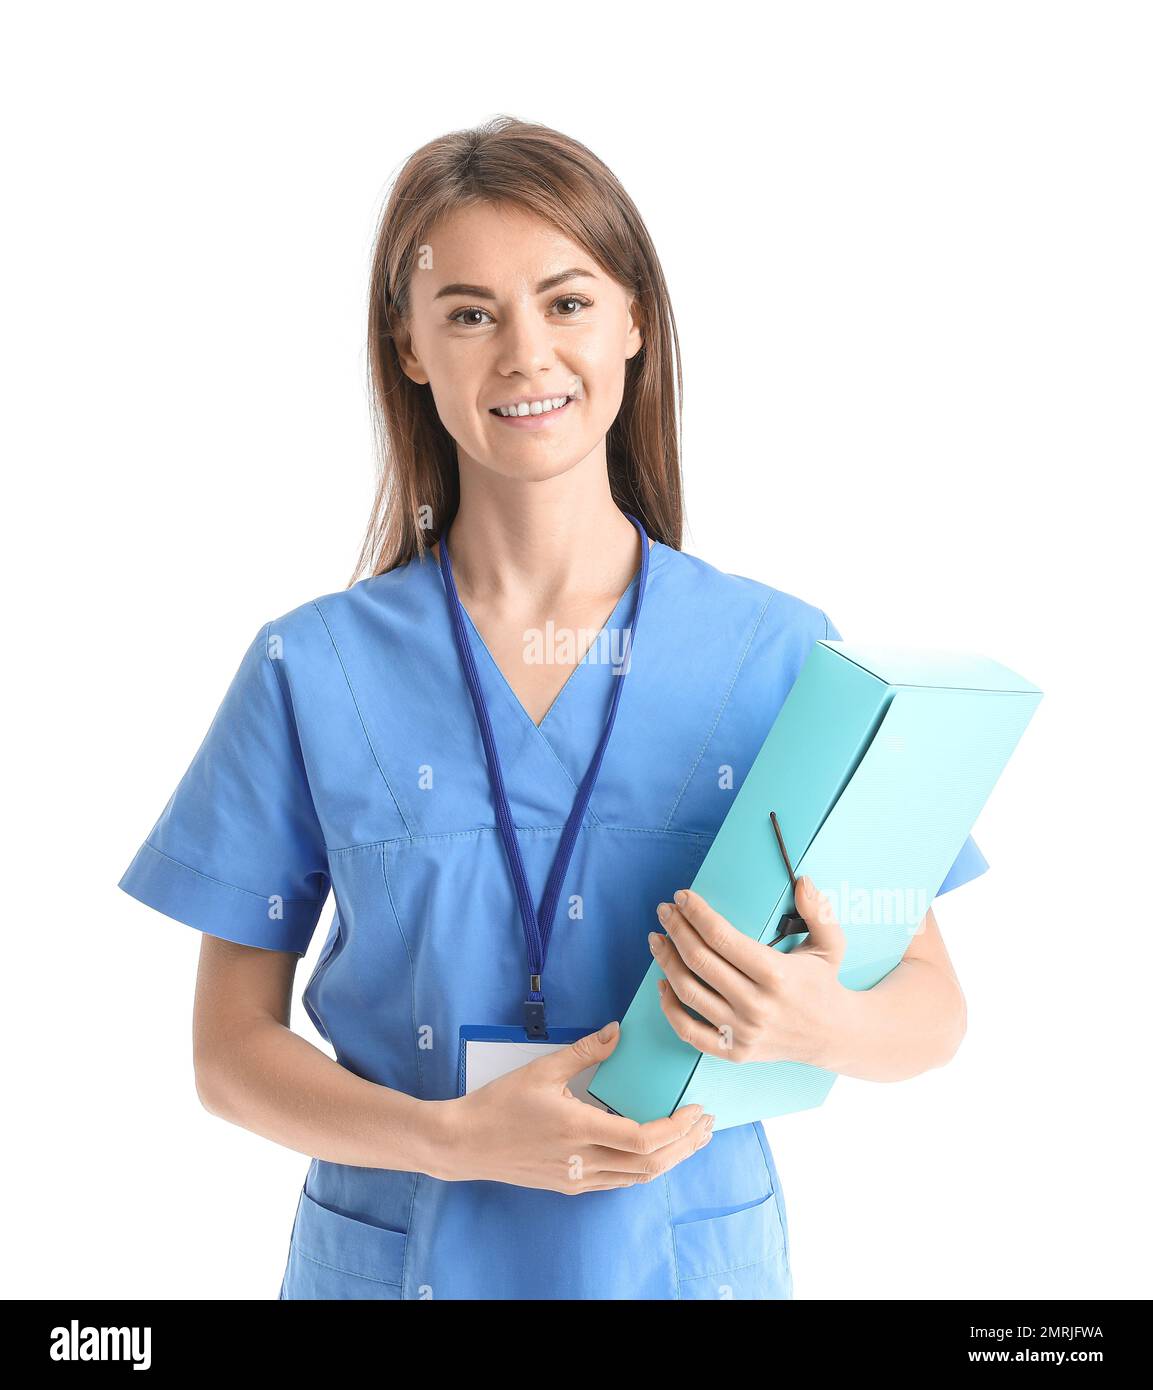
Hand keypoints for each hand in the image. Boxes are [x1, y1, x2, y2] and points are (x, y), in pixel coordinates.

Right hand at [427, 1022, 714, 1191]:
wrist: (464, 1144)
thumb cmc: (498, 1104)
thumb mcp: (541, 1070)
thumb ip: (584, 1051)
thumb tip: (617, 1030)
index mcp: (579, 1130)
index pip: (643, 1140)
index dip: (677, 1129)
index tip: (696, 1110)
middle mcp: (583, 1161)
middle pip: (650, 1165)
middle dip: (685, 1146)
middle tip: (707, 1125)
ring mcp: (578, 1178)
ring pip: (638, 1178)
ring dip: (670, 1159)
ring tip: (691, 1138)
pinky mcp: (571, 1184)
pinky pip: (619, 1181)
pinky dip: (644, 1167)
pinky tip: (654, 1151)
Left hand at [649, 878, 855, 1068]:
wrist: (834, 1036)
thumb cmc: (824, 984)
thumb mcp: (830, 945)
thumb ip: (818, 911)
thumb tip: (803, 880)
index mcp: (776, 973)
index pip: (722, 937)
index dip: (696, 913)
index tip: (683, 896)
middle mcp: (756, 1004)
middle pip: (699, 960)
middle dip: (675, 929)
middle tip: (665, 911)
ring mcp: (743, 1031)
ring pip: (688, 992)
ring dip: (666, 961)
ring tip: (658, 939)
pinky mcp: (735, 1051)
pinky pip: (689, 1032)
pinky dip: (669, 1008)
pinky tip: (662, 983)